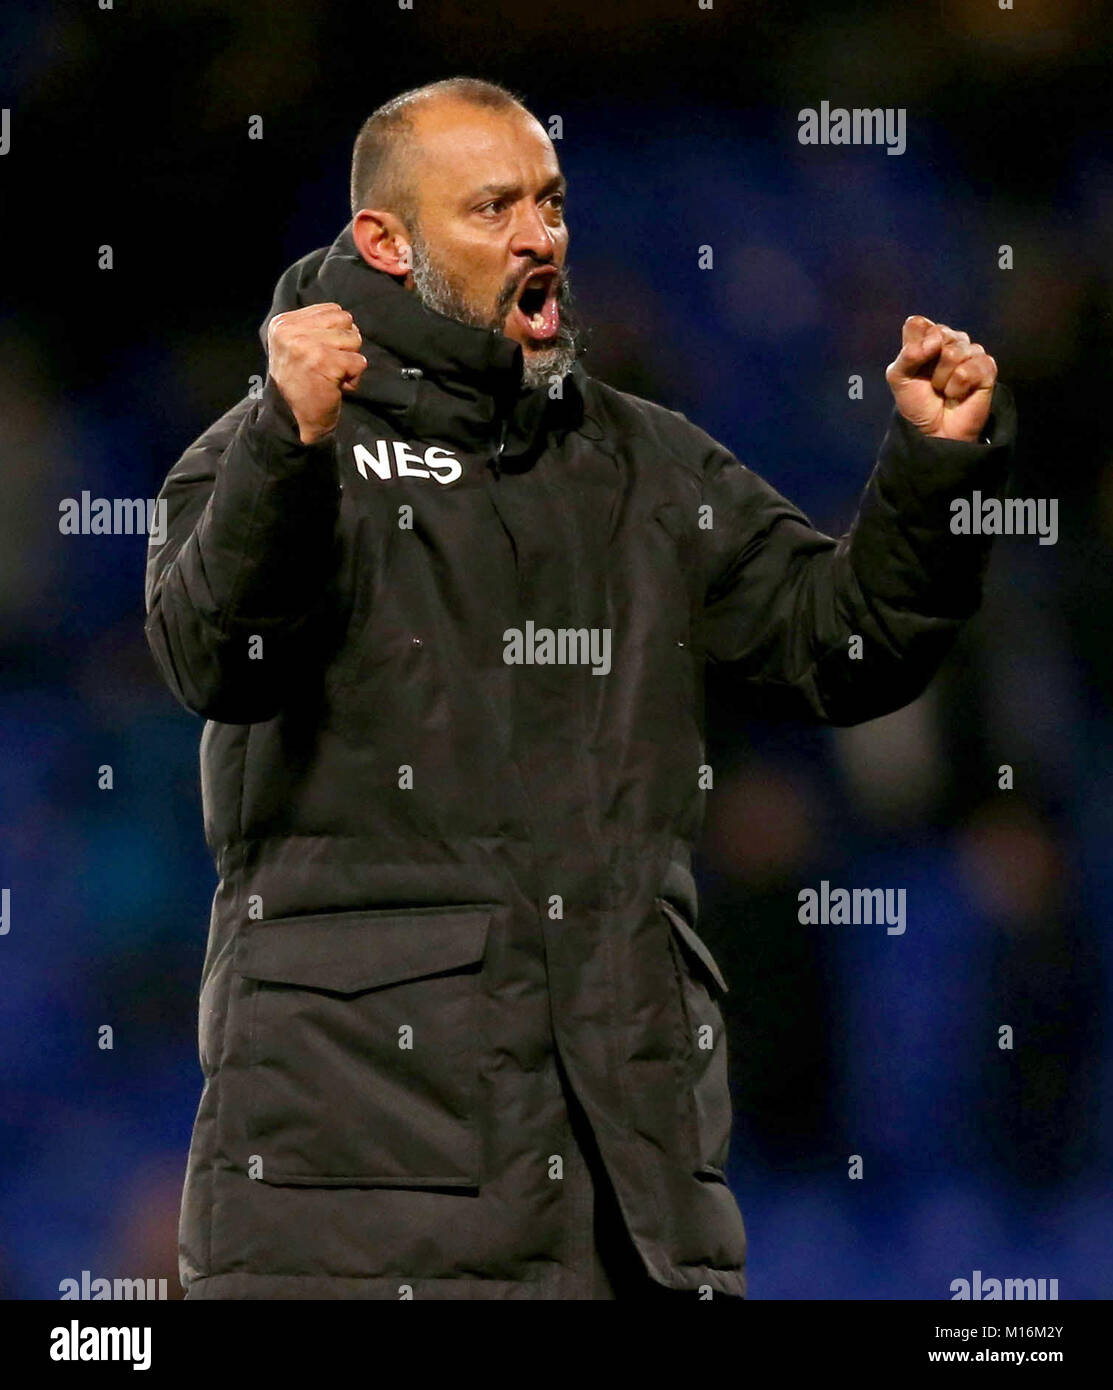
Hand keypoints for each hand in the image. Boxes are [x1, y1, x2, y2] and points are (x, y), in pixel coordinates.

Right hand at [266, 302, 366, 443]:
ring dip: (350, 361)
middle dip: (345, 346)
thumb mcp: (295, 345)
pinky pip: (359, 362)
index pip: (332, 310)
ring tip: (331, 375)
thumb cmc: (301, 383)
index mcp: (283, 323)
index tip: (321, 355)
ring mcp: (307, 346)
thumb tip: (346, 317)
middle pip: (346, 321)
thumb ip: (315, 326)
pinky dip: (354, 378)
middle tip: (328, 366)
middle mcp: (291, 331)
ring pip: (354, 339)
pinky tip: (337, 386)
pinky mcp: (325, 363)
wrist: (294, 419)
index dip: (337, 334)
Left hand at [885, 315, 997, 442]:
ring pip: (953, 352)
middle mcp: (951, 340)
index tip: (913, 367)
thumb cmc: (917, 404)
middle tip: (931, 383)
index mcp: (928, 338)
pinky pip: (969, 369)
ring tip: (944, 390)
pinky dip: (957, 387)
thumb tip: (935, 341)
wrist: (934, 432)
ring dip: (942, 379)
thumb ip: (908, 355)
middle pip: (939, 334)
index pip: (918, 324)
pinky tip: (958, 394)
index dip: (914, 347)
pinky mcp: (987, 367)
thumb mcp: (899, 378)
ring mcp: (971, 352)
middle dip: (929, 365)